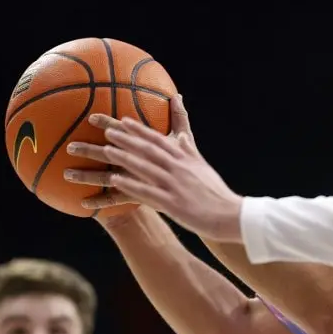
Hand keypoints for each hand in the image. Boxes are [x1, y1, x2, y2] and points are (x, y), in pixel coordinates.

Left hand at [64, 95, 243, 240]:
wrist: (231, 213)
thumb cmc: (213, 190)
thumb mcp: (200, 161)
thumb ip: (186, 141)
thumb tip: (180, 120)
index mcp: (184, 157)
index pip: (156, 139)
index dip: (136, 129)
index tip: (118, 120)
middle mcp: (178, 167)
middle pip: (146, 149)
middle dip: (123, 138)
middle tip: (101, 129)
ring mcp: (174, 184)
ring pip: (144, 167)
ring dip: (123, 157)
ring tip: (104, 149)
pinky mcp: (173, 203)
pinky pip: (148, 192)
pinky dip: (131, 184)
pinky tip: (115, 180)